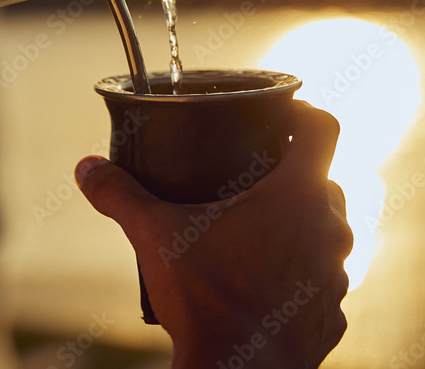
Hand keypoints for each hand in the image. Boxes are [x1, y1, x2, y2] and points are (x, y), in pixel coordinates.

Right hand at [75, 101, 351, 367]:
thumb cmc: (207, 302)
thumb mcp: (156, 238)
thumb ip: (121, 196)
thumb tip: (87, 169)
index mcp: (298, 196)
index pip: (324, 128)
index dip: (305, 111)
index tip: (283, 113)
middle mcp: (331, 229)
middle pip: (324, 180)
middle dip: (292, 174)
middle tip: (253, 175)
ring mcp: (337, 275)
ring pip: (327, 231)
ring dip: (300, 225)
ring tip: (255, 230)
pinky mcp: (332, 314)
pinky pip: (321, 279)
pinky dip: (299, 274)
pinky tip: (265, 281)